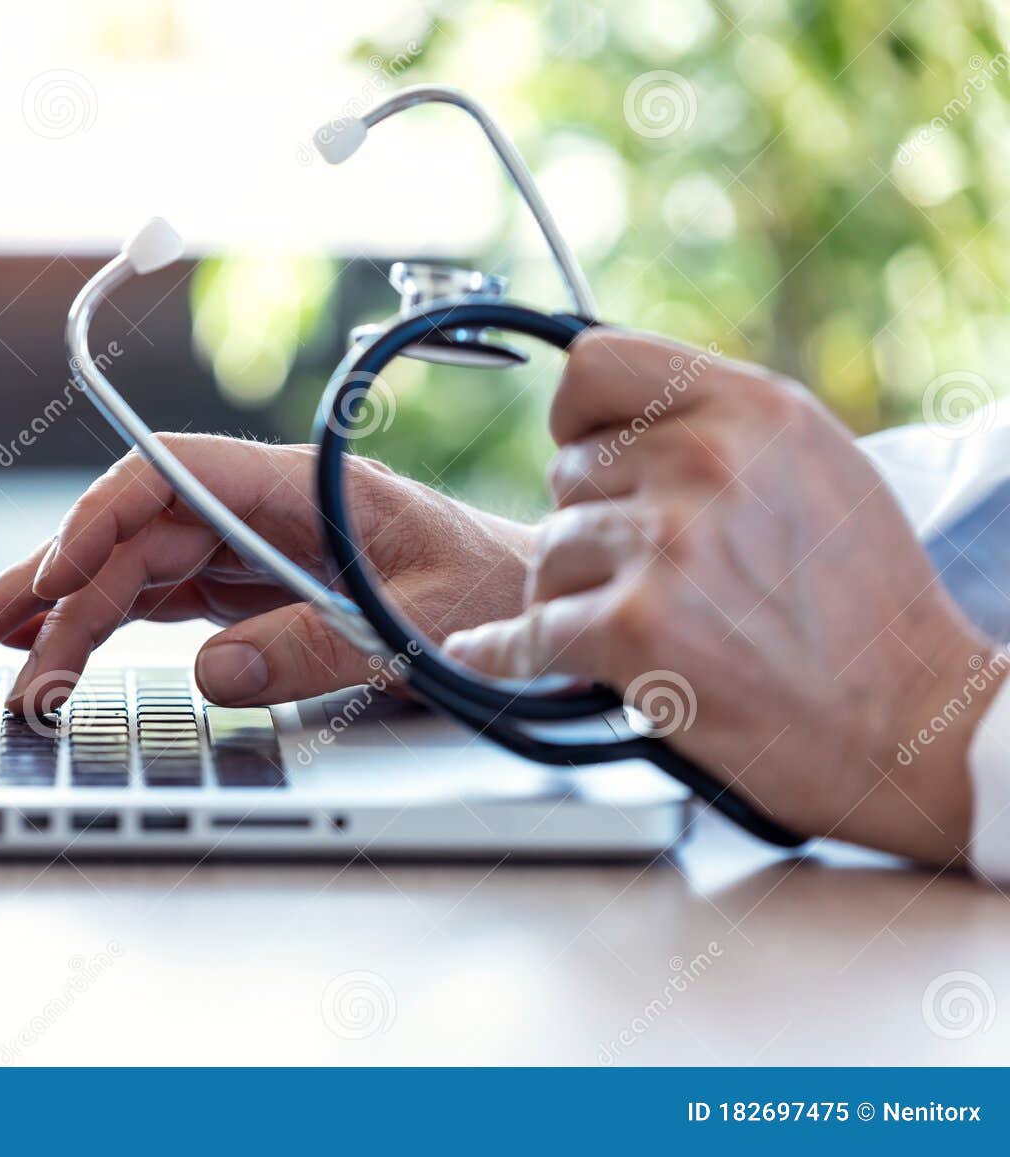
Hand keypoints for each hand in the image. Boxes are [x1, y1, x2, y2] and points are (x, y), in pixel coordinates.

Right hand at [0, 433, 533, 710]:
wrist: (536, 609)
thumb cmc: (496, 595)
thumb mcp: (421, 628)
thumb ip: (319, 646)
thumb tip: (212, 674)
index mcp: (304, 488)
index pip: (178, 477)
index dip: (106, 515)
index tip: (61, 567)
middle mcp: (266, 512)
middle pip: (137, 533)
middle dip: (55, 578)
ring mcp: (253, 552)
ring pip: (137, 570)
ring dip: (62, 607)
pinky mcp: (253, 591)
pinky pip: (163, 602)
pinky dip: (106, 625)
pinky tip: (57, 644)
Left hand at [444, 330, 994, 863]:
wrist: (910, 722)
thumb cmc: (865, 607)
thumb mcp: (813, 467)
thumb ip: (717, 428)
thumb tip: (612, 418)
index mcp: (750, 407)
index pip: (596, 363)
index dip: (577, 416)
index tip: (583, 448)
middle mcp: (704, 460)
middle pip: (567, 474)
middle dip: (593, 526)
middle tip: (651, 573)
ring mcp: (665, 543)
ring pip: (547, 553)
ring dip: (574, 596)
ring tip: (646, 626)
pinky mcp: (633, 627)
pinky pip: (527, 632)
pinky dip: (504, 652)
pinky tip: (490, 653)